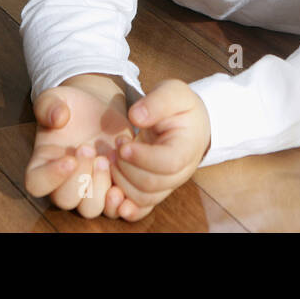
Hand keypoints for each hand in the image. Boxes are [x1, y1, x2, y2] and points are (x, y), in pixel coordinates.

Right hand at [24, 77, 136, 218]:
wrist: (98, 107)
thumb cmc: (71, 105)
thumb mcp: (56, 97)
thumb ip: (49, 105)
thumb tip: (57, 118)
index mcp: (43, 164)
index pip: (37, 184)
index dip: (51, 177)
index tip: (69, 158)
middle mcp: (64, 183)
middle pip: (65, 200)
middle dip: (79, 178)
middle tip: (89, 149)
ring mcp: (89, 188)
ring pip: (90, 208)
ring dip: (100, 187)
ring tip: (107, 159)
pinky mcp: (113, 188)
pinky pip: (117, 208)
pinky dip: (122, 201)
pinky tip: (125, 179)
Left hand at [103, 79, 210, 221]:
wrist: (189, 124)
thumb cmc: (181, 108)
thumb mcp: (173, 92)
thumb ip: (156, 101)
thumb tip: (137, 117)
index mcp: (187, 148)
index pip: (168, 163)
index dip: (142, 157)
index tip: (122, 143)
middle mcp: (180, 173)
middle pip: (151, 184)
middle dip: (126, 167)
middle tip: (114, 147)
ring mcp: (167, 185)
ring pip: (142, 197)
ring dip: (120, 181)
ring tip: (112, 158)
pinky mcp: (155, 191)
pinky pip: (140, 206)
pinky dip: (124, 203)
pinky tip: (111, 190)